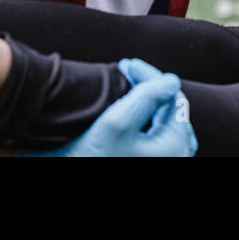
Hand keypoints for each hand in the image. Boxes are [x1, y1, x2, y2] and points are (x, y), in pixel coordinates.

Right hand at [19, 58, 196, 156]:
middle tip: (124, 70)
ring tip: (124, 86)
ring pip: (160, 121)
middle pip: (168, 109)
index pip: (173, 97)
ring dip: (146, 101)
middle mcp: (176, 155)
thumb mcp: (116, 124)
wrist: (62, 176)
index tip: (126, 63)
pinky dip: (144, 118)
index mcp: (175, 145)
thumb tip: (172, 80)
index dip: (150, 75)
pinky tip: (125, 110)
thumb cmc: (89, 159)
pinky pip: (154, 135)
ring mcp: (163, 160)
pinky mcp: (148, 161)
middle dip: (148, 86)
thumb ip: (147, 97)